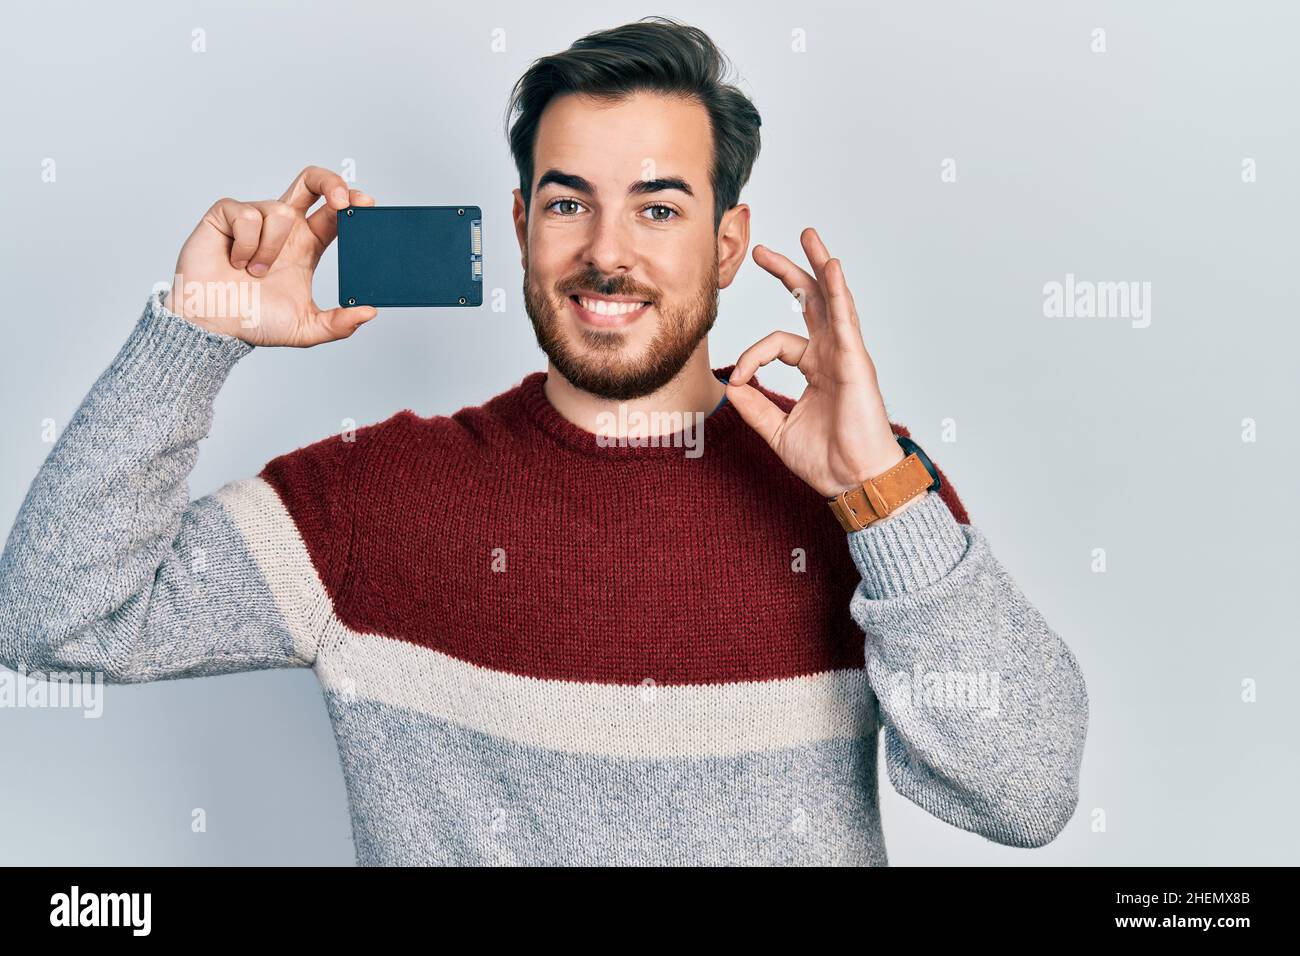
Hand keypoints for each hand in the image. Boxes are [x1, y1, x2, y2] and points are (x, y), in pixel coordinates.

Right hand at [169, 165, 377, 345]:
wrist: (213, 324)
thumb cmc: (254, 320)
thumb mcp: (305, 328)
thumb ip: (339, 324)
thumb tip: (370, 312)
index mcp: (308, 244)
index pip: (335, 212)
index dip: (352, 202)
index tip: (366, 206)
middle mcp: (284, 226)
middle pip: (312, 181)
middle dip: (331, 181)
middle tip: (342, 200)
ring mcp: (255, 217)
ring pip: (279, 211)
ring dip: (271, 248)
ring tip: (255, 272)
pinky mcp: (226, 214)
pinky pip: (247, 216)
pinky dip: (245, 245)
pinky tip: (235, 261)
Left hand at [728, 227, 909, 500]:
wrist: (855, 481)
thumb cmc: (828, 461)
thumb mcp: (777, 431)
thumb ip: (755, 407)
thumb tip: (731, 385)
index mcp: (814, 369)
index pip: (776, 343)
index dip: (751, 356)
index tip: (741, 379)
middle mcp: (830, 356)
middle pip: (809, 303)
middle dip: (788, 273)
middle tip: (764, 251)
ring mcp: (845, 355)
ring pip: (830, 300)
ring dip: (819, 266)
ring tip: (808, 236)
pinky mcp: (856, 362)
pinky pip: (845, 320)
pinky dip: (837, 292)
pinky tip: (831, 267)